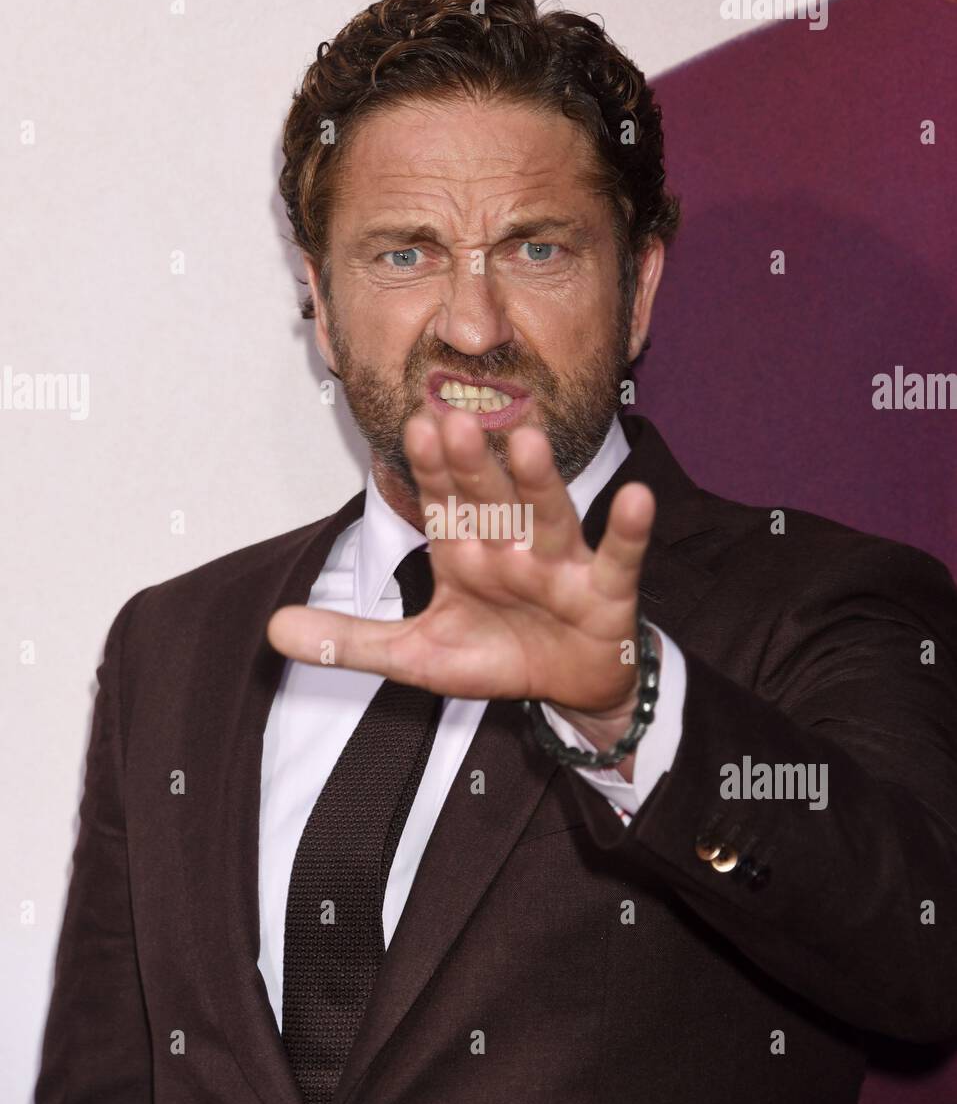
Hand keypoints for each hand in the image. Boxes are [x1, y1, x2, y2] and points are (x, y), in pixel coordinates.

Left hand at [267, 409, 655, 725]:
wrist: (567, 687)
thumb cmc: (499, 655)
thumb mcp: (417, 656)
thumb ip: (351, 642)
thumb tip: (275, 630)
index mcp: (464, 551)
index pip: (442, 502)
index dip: (429, 469)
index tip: (413, 425)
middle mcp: (509, 546)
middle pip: (489, 499)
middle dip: (471, 464)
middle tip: (453, 416)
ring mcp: (559, 564)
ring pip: (547, 516)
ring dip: (539, 481)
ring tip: (527, 440)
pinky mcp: (604, 589)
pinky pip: (617, 556)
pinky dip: (627, 530)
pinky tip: (634, 496)